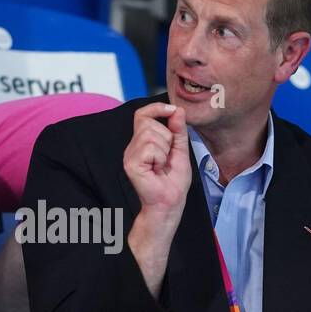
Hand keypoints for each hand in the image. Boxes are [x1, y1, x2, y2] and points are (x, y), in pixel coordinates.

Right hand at [123, 102, 190, 216]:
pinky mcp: (131, 164)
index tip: (172, 110)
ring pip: (151, 135)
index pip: (142, 114)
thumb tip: (177, 110)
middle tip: (167, 156)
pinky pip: (150, 148)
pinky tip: (157, 170)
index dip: (156, 108)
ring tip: (162, 164)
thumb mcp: (180, 150)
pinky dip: (160, 158)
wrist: (169, 203)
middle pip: (149, 123)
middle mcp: (133, 147)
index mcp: (142, 142)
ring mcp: (130, 155)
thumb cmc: (173, 182)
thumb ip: (178, 130)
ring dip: (164, 149)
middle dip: (166, 137)